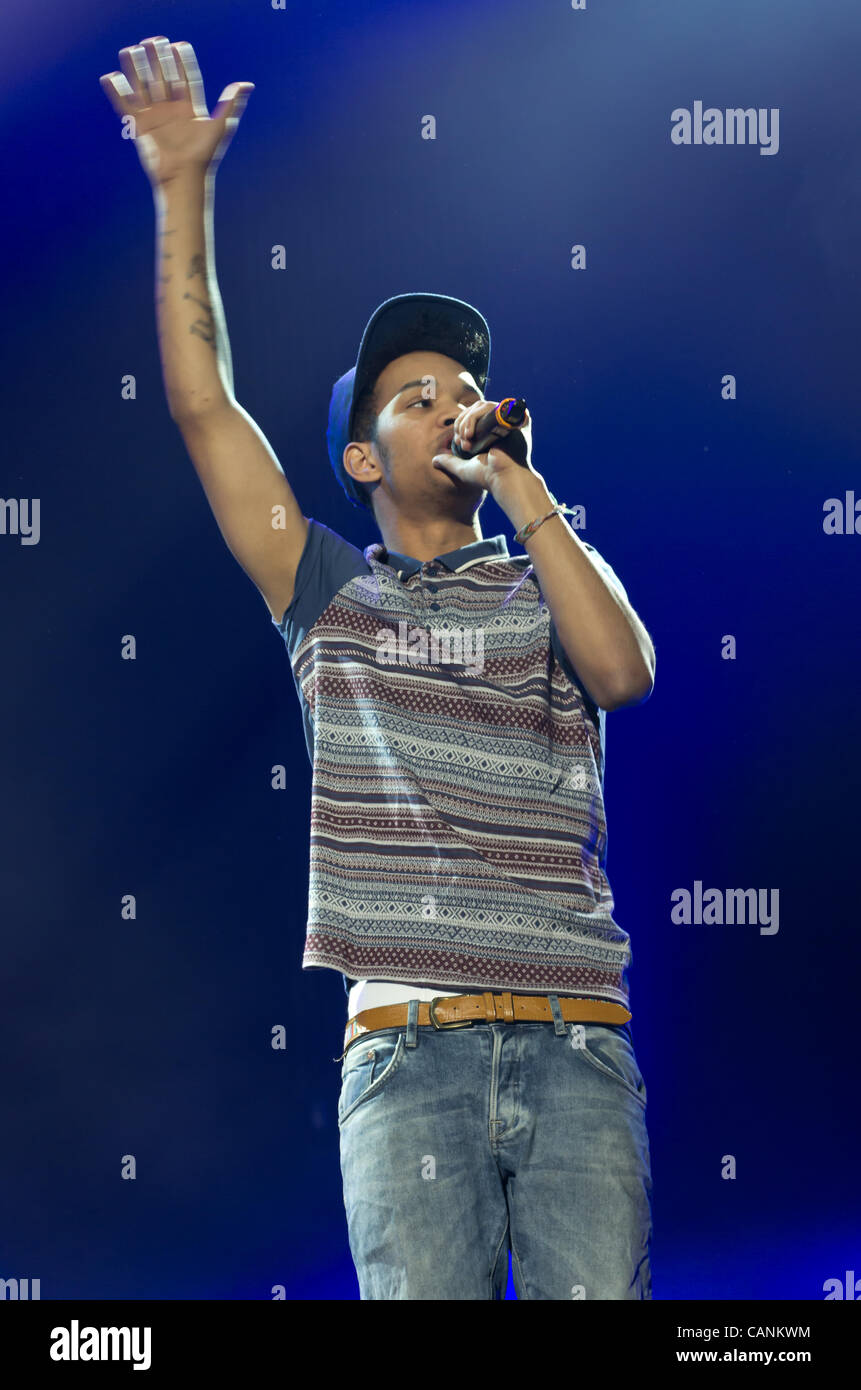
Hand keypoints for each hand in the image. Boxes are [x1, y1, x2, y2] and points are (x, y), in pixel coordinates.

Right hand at [100, 37, 253, 187]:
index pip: (184, 79)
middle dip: (157, 59)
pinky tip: (111, 76)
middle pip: (162, 78)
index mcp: (189, 109)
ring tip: (130, 50)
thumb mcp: (220, 127)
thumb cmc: (204, 155)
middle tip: (153, 40)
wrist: (184, 178)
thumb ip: (230, 104)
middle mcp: (170, 110)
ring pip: (142, 87)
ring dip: (136, 69)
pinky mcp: (139, 127)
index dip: (182, 62)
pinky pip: (125, 105)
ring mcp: (154, 117)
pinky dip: (117, 92)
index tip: (179, 45)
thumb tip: (247, 84)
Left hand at [431, 399, 534, 496]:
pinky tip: (471, 435)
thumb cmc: (487, 476)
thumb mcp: (463, 468)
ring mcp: (507, 420)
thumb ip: (449, 462)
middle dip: (462, 424)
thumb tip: (434, 461)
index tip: (460, 444)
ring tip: (467, 440)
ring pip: (480, 406)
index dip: (461, 427)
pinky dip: (475, 418)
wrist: (504, 478)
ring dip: (467, 422)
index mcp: (490, 432)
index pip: (472, 417)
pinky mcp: (512, 417)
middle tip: (462, 443)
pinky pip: (489, 407)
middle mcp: (500, 424)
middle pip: (475, 409)